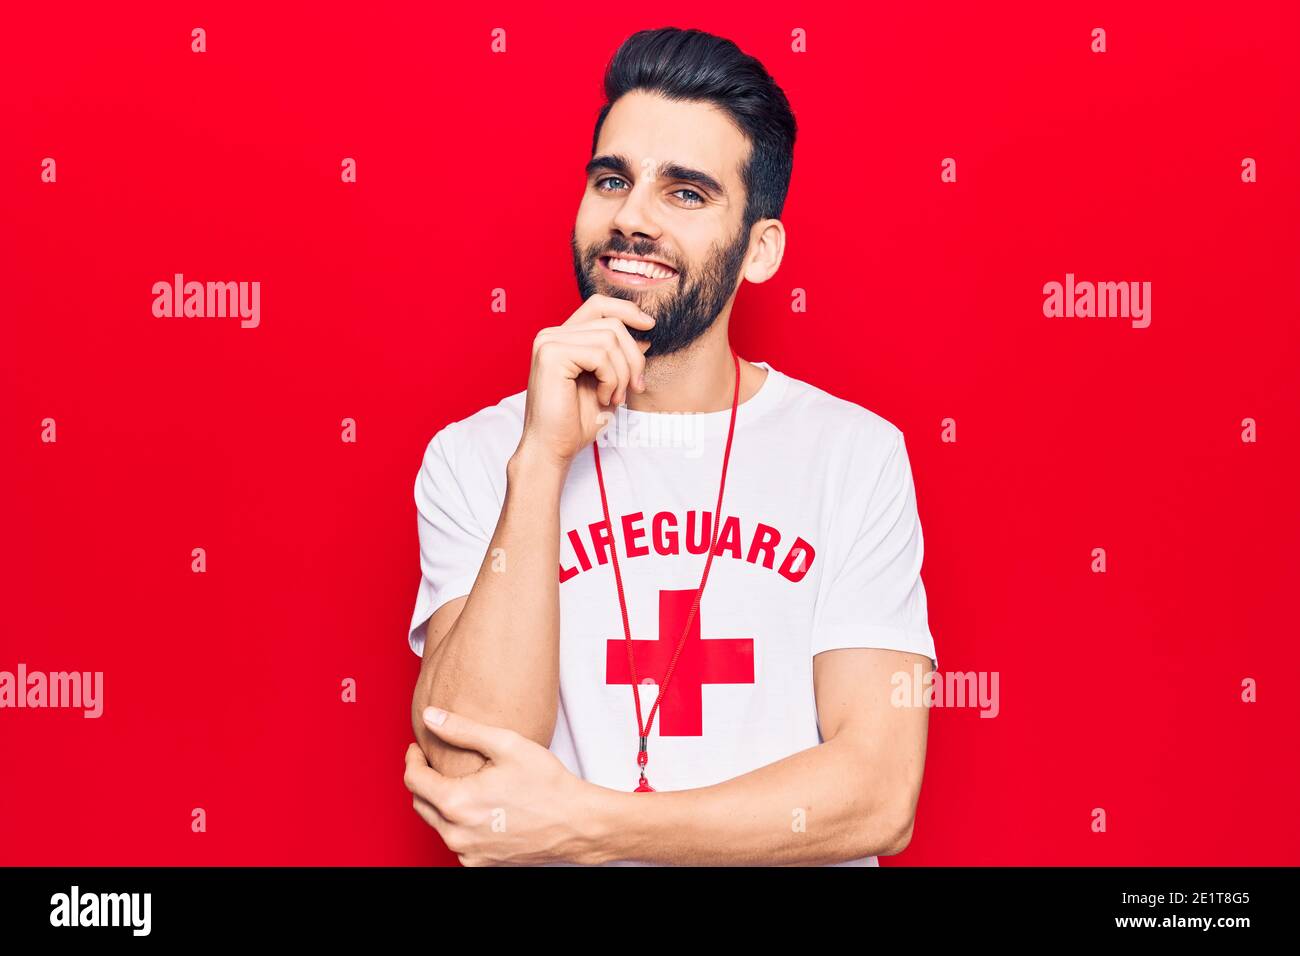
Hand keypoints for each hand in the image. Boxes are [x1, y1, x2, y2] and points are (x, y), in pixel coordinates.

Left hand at [404, 707, 609, 866]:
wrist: (576, 823)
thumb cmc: (546, 782)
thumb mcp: (506, 745)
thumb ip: (462, 730)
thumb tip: (429, 717)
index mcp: (457, 803)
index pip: (414, 780)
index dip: (413, 759)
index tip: (418, 747)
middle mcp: (456, 834)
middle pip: (420, 803)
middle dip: (423, 780)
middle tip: (434, 761)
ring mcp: (468, 852)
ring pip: (437, 823)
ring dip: (440, 802)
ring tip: (459, 782)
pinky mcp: (481, 863)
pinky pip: (456, 840)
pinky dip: (457, 822)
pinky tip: (476, 806)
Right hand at [516, 294, 654, 467]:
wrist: (553, 448)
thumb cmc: (577, 421)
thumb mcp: (609, 383)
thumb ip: (620, 356)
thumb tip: (644, 332)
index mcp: (562, 338)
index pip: (599, 305)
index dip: (627, 310)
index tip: (650, 327)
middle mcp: (551, 335)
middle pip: (612, 324)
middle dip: (633, 357)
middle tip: (635, 388)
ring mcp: (549, 342)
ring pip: (610, 339)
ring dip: (623, 374)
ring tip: (615, 398)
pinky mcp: (551, 354)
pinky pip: (601, 355)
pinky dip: (612, 380)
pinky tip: (603, 398)